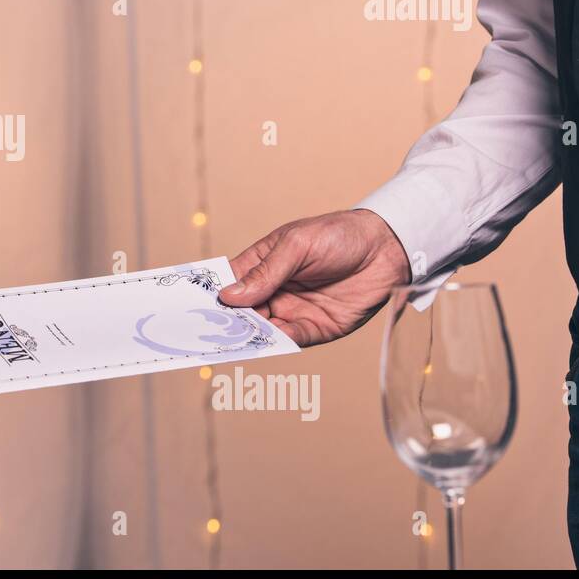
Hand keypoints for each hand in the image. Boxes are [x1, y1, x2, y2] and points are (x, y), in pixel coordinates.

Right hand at [218, 209, 411, 346]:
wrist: (388, 248)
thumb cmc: (338, 235)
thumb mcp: (296, 245)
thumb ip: (265, 273)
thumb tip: (229, 296)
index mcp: (262, 265)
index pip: (229, 283)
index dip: (211, 294)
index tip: (190, 307)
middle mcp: (273, 291)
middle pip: (241, 312)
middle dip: (224, 322)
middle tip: (204, 332)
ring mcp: (293, 311)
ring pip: (261, 330)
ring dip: (247, 336)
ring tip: (230, 340)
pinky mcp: (315, 329)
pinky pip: (289, 340)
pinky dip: (275, 344)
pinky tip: (264, 343)